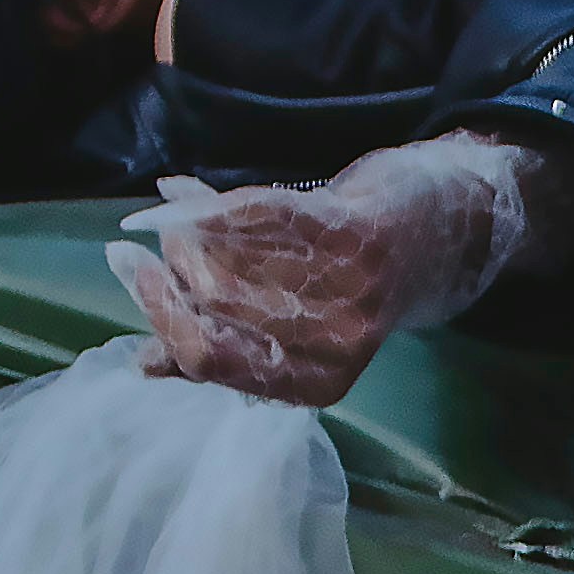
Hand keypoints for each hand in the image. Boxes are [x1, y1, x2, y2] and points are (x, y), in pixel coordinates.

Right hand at [115, 143, 531, 405]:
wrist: (440, 234)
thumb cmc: (350, 290)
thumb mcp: (290, 333)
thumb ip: (223, 350)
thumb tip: (145, 365)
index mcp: (314, 383)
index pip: (212, 360)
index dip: (162, 317)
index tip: (133, 277)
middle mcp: (335, 344)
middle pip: (215, 307)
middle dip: (168, 270)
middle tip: (149, 244)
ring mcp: (349, 289)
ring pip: (231, 260)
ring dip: (185, 232)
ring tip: (175, 217)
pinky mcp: (353, 233)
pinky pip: (258, 215)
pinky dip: (212, 202)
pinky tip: (183, 191)